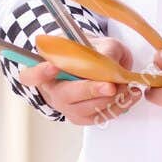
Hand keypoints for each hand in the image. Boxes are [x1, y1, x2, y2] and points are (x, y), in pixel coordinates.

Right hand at [17, 35, 144, 125]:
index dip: (39, 73)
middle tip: (110, 86)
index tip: (53, 65)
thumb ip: (101, 50)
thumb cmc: (87, 54)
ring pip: (86, 108)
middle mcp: (52, 91)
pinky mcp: (82, 118)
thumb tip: (109, 62)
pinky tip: (130, 96)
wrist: (93, 68)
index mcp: (44, 69)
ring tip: (129, 86)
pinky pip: (99, 116)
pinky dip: (118, 107)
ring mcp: (66, 107)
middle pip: (66, 95)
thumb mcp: (96, 43)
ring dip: (111, 99)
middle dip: (90, 90)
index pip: (30, 75)